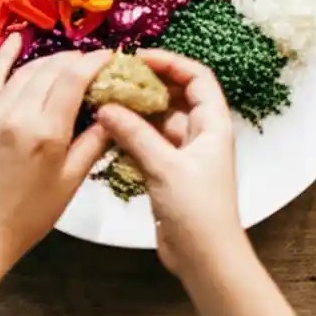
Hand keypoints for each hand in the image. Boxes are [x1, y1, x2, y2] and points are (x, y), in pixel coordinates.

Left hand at [0, 34, 111, 269]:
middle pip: (51, 70)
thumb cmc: (29, 215)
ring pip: (26, 72)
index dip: (93, 62)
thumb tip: (113, 115)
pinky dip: (4, 56)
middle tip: (92, 62)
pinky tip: (16, 40)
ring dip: (49, 61)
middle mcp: (19, 115)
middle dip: (75, 60)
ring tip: (67, 61)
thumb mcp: (70, 182)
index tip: (109, 57)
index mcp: (47, 132)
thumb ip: (92, 144)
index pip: (73, 79)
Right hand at [94, 49, 244, 277]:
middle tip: (112, 79)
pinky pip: (147, 144)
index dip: (170, 63)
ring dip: (133, 112)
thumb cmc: (197, 210)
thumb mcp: (164, 166)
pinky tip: (106, 133)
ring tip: (103, 103)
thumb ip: (134, 134)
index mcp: (212, 126)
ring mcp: (183, 155)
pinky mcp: (168, 173)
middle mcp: (200, 135)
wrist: (205, 257)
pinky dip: (129, 136)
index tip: (137, 58)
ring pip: (156, 121)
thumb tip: (106, 107)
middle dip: (144, 85)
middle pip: (174, 96)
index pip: (197, 78)